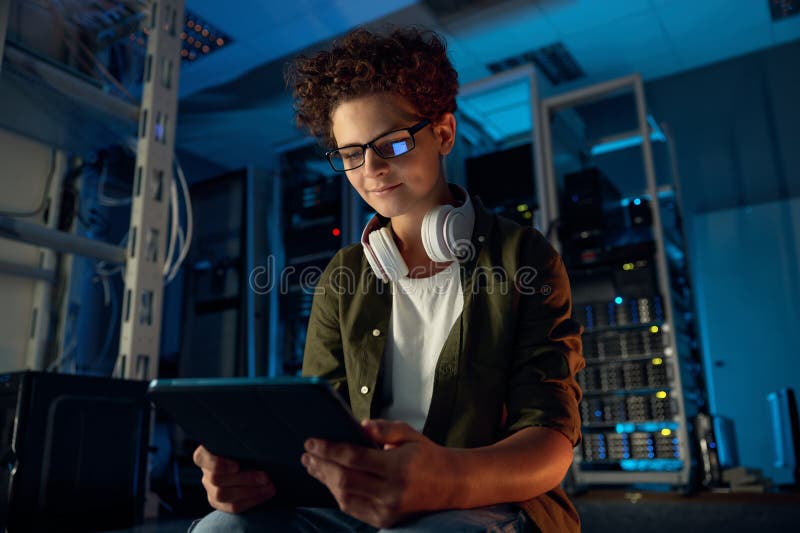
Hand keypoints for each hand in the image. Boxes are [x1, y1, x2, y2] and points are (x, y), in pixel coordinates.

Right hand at [193, 445, 275, 512]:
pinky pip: (232, 506)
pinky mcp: (218, 502)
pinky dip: (252, 501)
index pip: (201, 458)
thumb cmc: (248, 444)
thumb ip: (245, 439)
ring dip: (251, 491)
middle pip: (217, 479)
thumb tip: (259, 436)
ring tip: (269, 486)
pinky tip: (266, 493)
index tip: (236, 466)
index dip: (217, 464)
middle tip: (266, 477)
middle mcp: (205, 471)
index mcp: (207, 452)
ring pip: (223, 495)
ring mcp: (210, 488)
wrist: (251, 458)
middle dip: (244, 479)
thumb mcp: (244, 439)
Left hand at [301, 419, 454, 527]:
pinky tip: (330, 482)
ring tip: (313, 467)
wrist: (451, 485)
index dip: (328, 449)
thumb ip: (385, 428)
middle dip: (321, 466)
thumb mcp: (410, 434)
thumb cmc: (427, 456)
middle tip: (306, 455)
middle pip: (344, 479)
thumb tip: (360, 425)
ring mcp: (387, 509)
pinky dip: (338, 495)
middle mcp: (391, 491)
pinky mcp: (385, 521)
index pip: (353, 457)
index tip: (311, 442)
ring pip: (345, 497)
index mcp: (397, 466)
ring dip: (325, 481)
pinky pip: (353, 509)